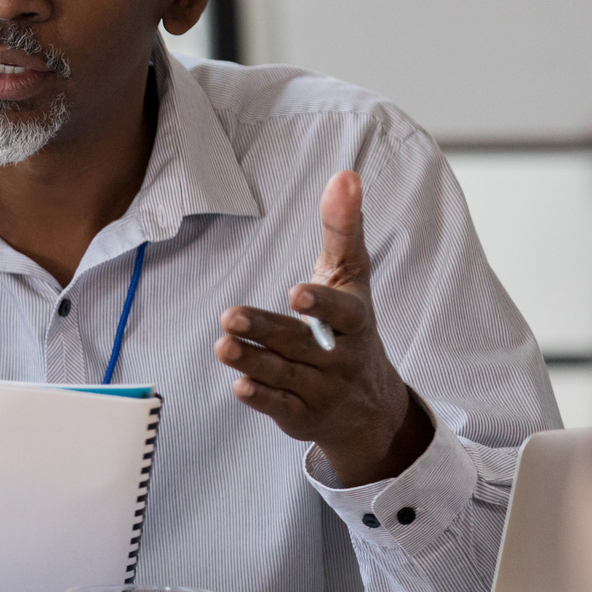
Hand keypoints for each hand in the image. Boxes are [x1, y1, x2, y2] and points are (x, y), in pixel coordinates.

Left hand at [215, 169, 432, 484]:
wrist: (369, 405)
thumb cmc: (352, 327)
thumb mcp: (352, 279)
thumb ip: (344, 230)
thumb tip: (344, 175)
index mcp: (357, 324)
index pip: (342, 314)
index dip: (321, 305)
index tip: (297, 293)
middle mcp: (342, 360)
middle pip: (299, 344)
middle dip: (265, 331)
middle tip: (230, 316)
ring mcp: (322, 391)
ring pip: (284, 375)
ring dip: (252, 362)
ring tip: (222, 345)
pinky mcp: (301, 415)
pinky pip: (280, 407)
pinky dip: (261, 397)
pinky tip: (238, 384)